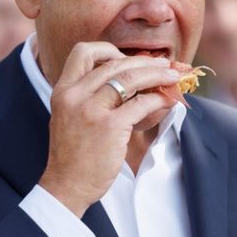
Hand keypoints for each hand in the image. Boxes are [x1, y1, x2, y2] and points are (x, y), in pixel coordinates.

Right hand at [38, 42, 180, 216]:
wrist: (67, 186)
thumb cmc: (74, 155)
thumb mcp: (70, 117)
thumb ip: (90, 97)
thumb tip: (130, 82)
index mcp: (63, 90)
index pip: (83, 52)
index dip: (109, 50)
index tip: (127, 58)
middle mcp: (74, 95)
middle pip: (115, 63)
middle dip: (144, 61)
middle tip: (163, 64)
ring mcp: (91, 110)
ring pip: (130, 78)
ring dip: (157, 74)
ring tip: (173, 76)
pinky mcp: (110, 126)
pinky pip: (141, 103)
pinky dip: (158, 98)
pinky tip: (168, 100)